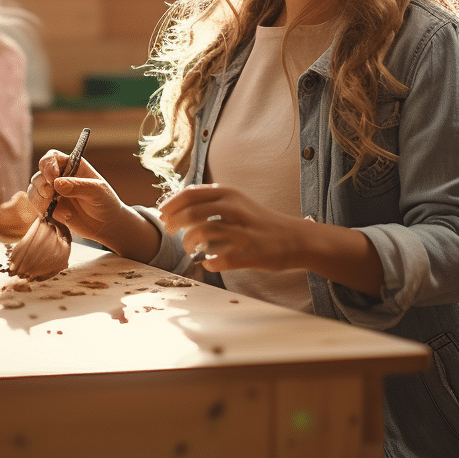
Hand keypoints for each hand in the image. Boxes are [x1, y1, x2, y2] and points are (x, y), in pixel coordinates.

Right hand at [27, 150, 125, 245]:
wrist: (107, 225)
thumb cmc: (106, 202)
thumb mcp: (98, 192)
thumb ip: (79, 186)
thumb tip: (57, 184)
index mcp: (72, 166)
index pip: (51, 157)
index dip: (47, 165)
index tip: (52, 178)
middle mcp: (60, 178)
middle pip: (38, 175)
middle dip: (41, 186)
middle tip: (51, 195)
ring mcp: (54, 194)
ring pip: (34, 191)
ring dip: (40, 200)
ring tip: (56, 207)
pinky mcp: (51, 209)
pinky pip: (38, 208)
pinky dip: (46, 212)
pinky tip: (65, 217)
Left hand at [157, 183, 304, 272]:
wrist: (295, 239)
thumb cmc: (259, 221)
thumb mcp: (237, 201)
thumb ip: (211, 200)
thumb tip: (176, 203)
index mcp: (229, 193)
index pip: (189, 194)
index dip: (170, 205)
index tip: (162, 215)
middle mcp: (235, 209)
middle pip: (191, 213)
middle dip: (174, 224)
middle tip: (171, 231)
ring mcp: (242, 232)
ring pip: (202, 234)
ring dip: (189, 243)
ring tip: (189, 249)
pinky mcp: (248, 254)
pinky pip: (217, 260)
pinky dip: (208, 263)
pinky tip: (209, 263)